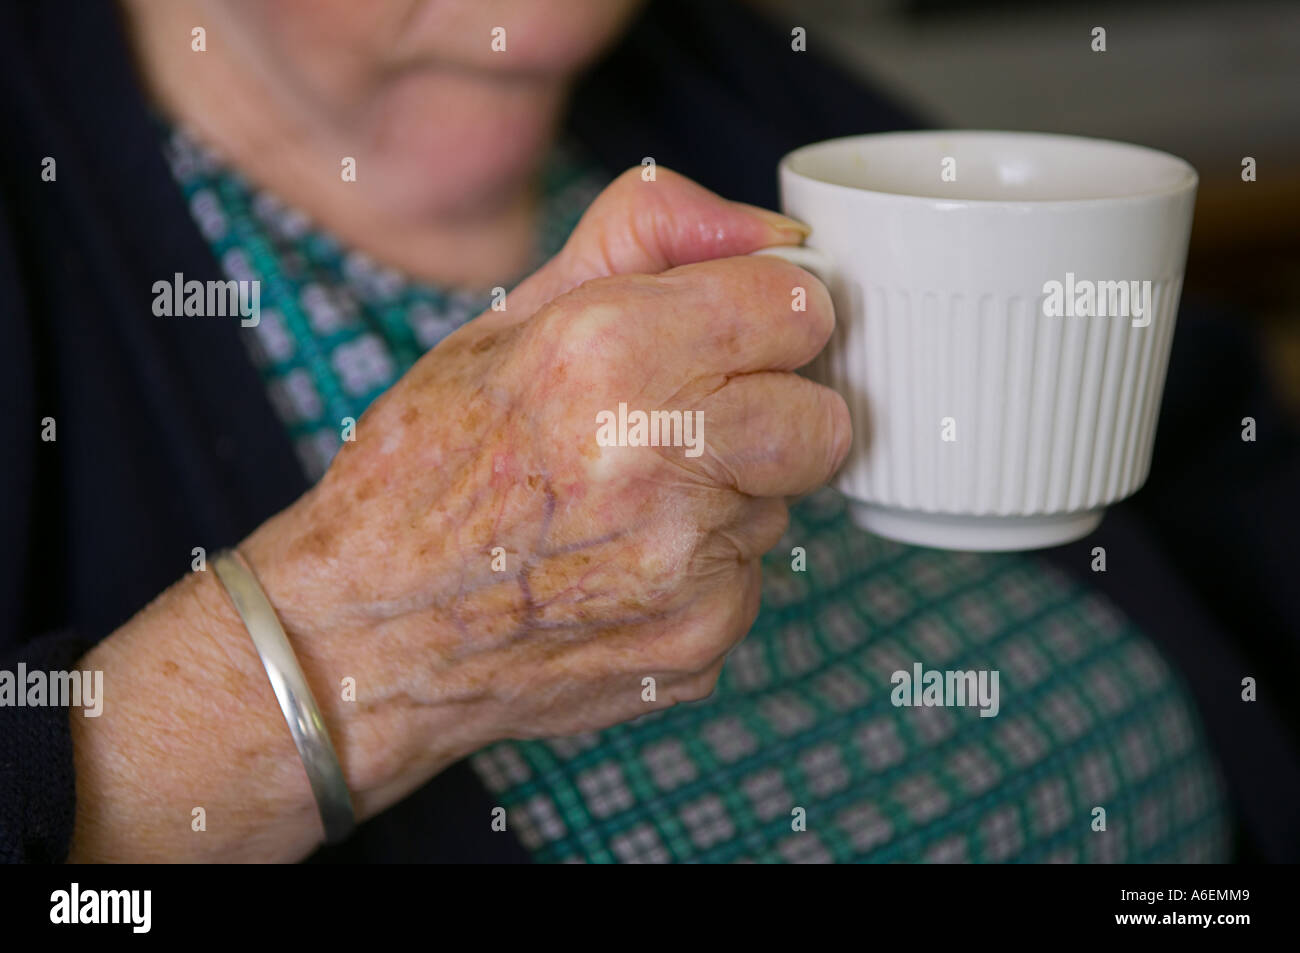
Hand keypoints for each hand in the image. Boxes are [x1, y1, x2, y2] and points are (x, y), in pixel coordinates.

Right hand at [244, 168, 851, 815]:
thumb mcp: (504, 321)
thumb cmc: (421, 471)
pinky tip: (618, 569)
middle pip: (823, 419)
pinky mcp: (696, 645)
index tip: (733, 334)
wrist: (363, 637)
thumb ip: (644, 237)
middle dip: (776, 409)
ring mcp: (683, 568)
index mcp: (607, 355)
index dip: (767, 317)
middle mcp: (657, 462)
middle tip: (695, 422)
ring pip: (784, 505)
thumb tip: (773, 232)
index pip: (796, 311)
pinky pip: (747, 582)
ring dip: (731, 494)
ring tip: (626, 504)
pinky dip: (702, 571)